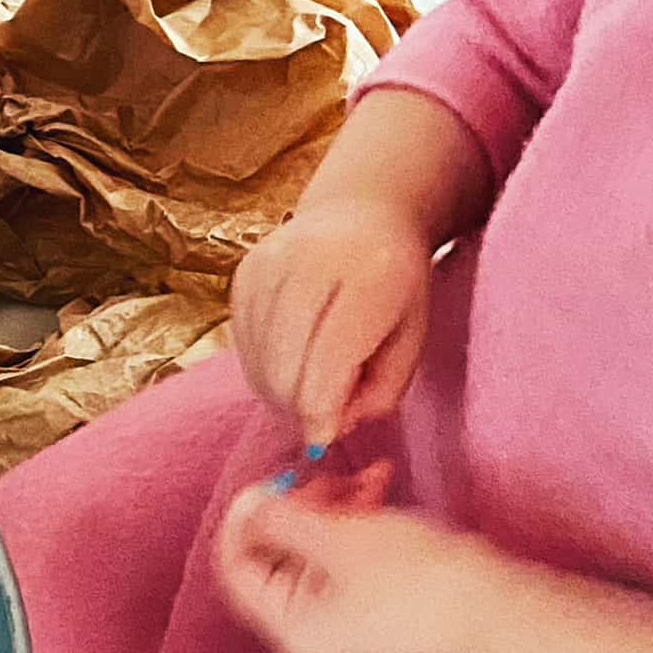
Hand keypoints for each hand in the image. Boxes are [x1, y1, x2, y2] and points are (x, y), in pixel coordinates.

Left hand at [215, 469, 513, 652]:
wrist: (498, 606)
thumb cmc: (415, 578)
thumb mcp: (334, 539)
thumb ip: (278, 520)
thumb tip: (248, 506)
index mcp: (290, 626)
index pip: (236, 568)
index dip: (244, 519)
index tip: (267, 482)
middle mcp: (309, 627)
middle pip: (276, 553)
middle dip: (296, 506)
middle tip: (322, 477)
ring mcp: (343, 612)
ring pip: (314, 544)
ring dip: (332, 504)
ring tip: (363, 476)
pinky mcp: (374, 595)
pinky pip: (347, 550)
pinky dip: (358, 515)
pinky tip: (380, 481)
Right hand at [230, 198, 435, 446]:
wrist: (361, 213)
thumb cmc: (395, 284)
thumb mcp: (411, 339)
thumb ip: (378, 392)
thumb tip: (325, 429)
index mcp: (368, 275)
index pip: (330, 361)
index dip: (323, 411)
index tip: (322, 439)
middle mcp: (308, 263)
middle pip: (286, 367)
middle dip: (299, 406)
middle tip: (321, 414)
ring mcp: (267, 265)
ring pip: (258, 361)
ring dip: (280, 390)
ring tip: (310, 386)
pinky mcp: (242, 273)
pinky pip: (241, 345)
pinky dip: (263, 367)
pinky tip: (290, 361)